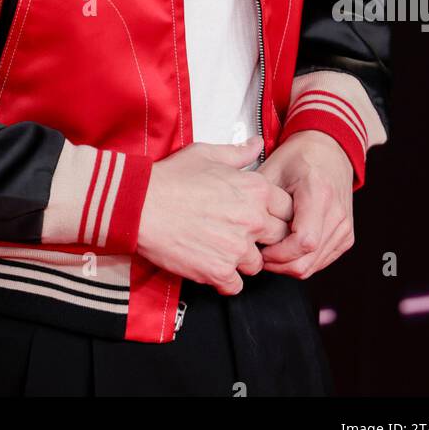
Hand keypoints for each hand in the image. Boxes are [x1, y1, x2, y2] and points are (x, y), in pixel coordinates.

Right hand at [136, 137, 293, 293]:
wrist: (141, 205)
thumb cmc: (171, 178)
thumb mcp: (207, 154)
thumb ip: (238, 153)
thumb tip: (257, 143)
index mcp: (254, 190)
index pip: (287, 208)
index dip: (273, 212)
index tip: (260, 215)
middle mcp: (252, 220)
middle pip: (277, 238)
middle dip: (262, 237)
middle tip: (237, 232)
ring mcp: (237, 249)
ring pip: (257, 264)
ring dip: (242, 259)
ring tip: (220, 247)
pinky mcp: (219, 271)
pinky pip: (235, 285)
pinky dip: (224, 279)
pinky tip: (210, 263)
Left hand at [254, 129, 354, 277]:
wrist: (328, 149)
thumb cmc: (300, 156)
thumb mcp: (272, 169)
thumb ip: (260, 200)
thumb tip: (244, 227)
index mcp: (319, 193)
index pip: (304, 241)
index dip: (278, 253)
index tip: (261, 249)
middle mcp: (336, 213)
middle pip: (308, 260)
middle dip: (279, 264)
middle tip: (259, 253)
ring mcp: (343, 227)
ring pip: (313, 265)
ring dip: (288, 264)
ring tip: (271, 248)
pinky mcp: (345, 236)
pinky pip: (320, 261)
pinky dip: (301, 260)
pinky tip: (286, 247)